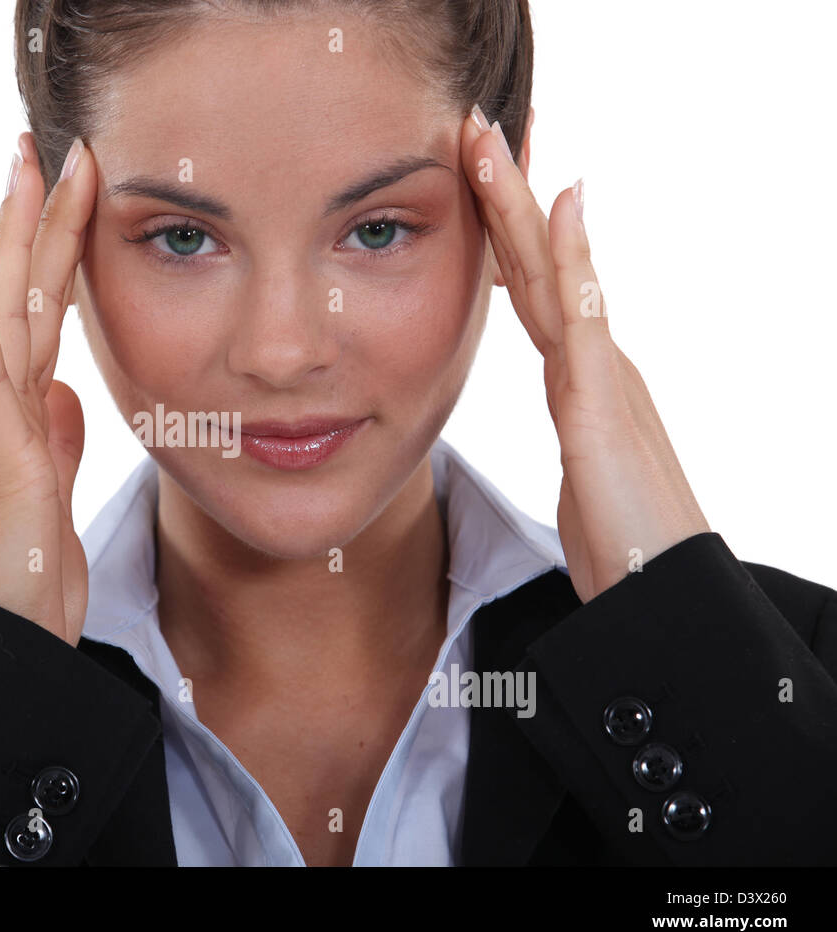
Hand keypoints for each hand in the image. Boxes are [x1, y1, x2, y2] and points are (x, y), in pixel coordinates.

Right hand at [0, 134, 95, 644]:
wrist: (8, 651)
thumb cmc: (29, 585)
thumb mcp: (51, 497)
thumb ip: (55, 440)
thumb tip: (65, 394)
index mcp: (14, 418)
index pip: (39, 319)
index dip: (54, 254)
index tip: (71, 192)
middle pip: (19, 299)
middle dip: (33, 219)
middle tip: (42, 144)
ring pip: (6, 318)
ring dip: (14, 238)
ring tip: (20, 164)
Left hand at [461, 106, 709, 603]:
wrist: (660, 594)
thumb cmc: (622, 547)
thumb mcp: (582, 482)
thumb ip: (576, 444)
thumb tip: (573, 430)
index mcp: (579, 385)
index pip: (532, 296)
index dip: (505, 239)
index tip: (477, 184)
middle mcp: (592, 367)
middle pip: (538, 269)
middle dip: (504, 200)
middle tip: (476, 132)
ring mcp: (601, 377)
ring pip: (553, 275)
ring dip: (520, 207)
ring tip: (493, 144)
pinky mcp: (604, 401)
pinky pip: (583, 317)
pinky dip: (571, 261)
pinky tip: (560, 210)